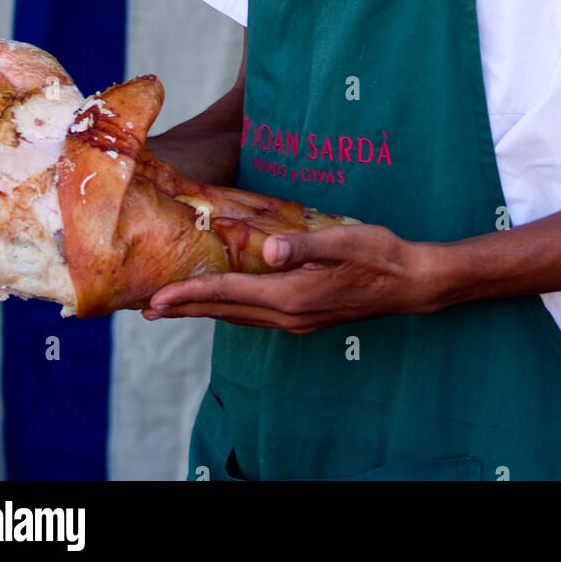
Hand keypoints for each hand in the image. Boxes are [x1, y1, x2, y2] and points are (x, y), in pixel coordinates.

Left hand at [141, 224, 441, 333]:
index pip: (229, 296)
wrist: (411, 283)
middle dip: (186, 309)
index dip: (190, 296)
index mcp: (292, 296)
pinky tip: (226, 300)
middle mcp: (290, 314)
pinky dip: (231, 308)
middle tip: (148, 308)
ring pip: (240, 317)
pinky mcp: (306, 314)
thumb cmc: (380, 255)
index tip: (156, 300)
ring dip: (206, 311)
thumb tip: (268, 249)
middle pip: (226, 313)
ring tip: (175, 305)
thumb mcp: (343, 242)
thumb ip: (304, 246)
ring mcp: (298, 319)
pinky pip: (256, 314)